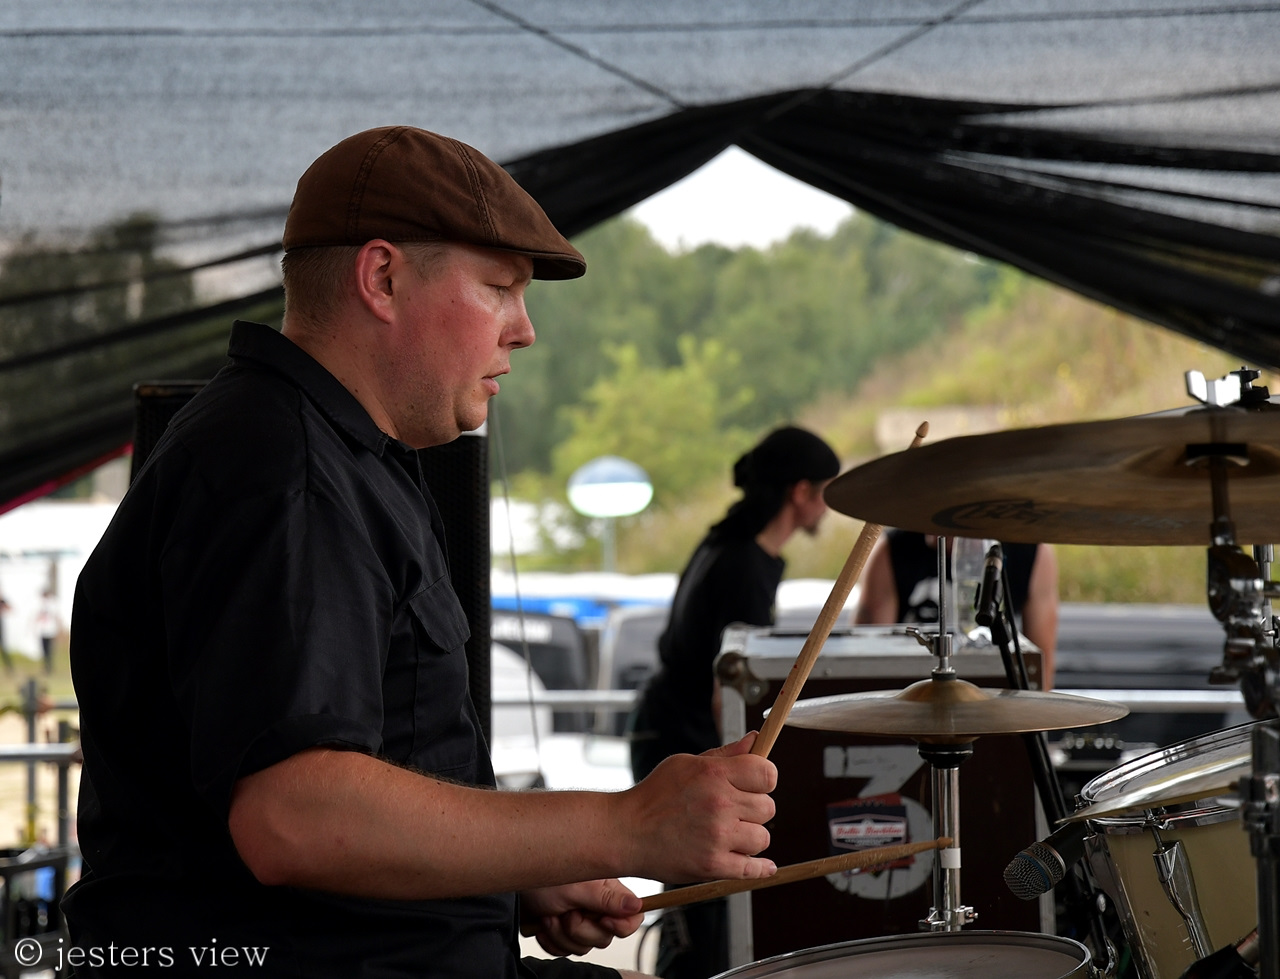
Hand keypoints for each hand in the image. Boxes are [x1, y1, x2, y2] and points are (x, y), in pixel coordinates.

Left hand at [520, 879, 642, 956]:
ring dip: (562, 934)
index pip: (632, 918)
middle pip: (605, 938)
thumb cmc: (542, 875)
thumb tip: (637, 906)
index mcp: (607, 891)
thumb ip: (608, 899)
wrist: (511, 882)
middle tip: (567, 912)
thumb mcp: (577, 888)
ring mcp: (578, 920)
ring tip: (550, 914)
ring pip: (583, 947)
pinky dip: (551, 941)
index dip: (621, 926)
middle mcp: (596, 906)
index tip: (602, 920)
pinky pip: (564, 951)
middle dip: (581, 930)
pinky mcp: (562, 931)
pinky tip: (543, 923)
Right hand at [617, 732, 776, 883]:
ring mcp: (717, 837)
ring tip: (728, 834)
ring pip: (762, 837)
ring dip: (750, 837)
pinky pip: (753, 868)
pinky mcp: (713, 865)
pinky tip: (764, 865)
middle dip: (754, 809)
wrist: (626, 832)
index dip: (764, 779)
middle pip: (767, 807)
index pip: (767, 774)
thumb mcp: (686, 763)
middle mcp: (720, 804)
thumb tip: (755, 740)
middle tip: (733, 811)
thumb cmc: (654, 795)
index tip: (755, 785)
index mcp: (714, 774)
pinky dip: (760, 868)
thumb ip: (725, 754)